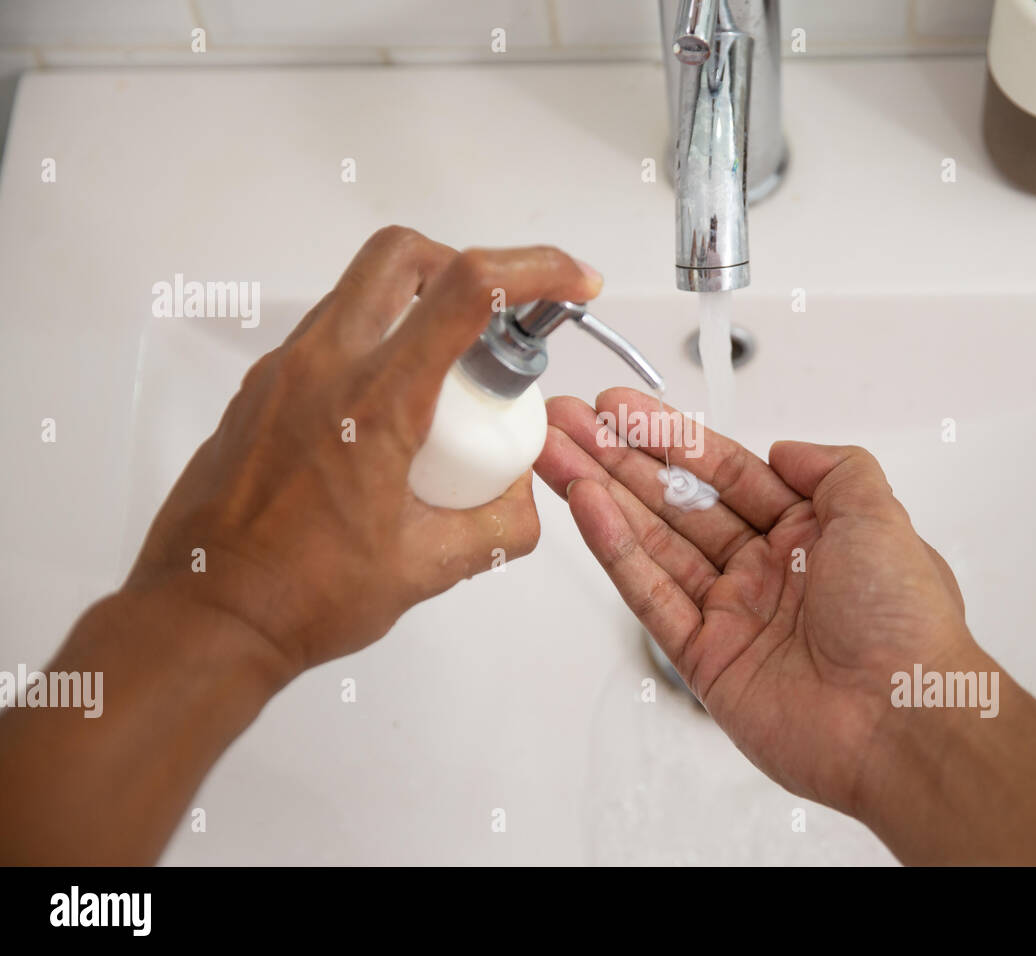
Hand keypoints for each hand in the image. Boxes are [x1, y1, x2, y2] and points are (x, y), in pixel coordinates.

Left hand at [124, 227, 602, 677]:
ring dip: (415, 313)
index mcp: (375, 401)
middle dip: (464, 268)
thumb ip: (499, 525)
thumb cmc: (299, 596)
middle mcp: (322, 367)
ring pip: (360, 294)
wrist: (205, 619)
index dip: (536, 269)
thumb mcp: (428, 567)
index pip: (469, 290)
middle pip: (402, 254)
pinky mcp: (260, 392)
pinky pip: (328, 339)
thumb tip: (524, 495)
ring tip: (441, 390)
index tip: (572, 282)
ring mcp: (282, 373)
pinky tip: (387, 424)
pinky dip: (373, 352)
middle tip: (491, 325)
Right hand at [536, 387, 975, 820]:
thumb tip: (787, 446)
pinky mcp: (705, 660)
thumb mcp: (880, 514)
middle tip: (568, 422)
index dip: (670, 437)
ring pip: (653, 542)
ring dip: (603, 495)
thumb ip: (832, 468)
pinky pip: (651, 594)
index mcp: (809, 533)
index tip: (622, 409)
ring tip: (556, 455)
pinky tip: (587, 507)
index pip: (726, 470)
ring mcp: (731, 614)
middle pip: (678, 501)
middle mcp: (767, 570)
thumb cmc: (904, 621)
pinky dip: (616, 551)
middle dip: (620, 459)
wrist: (901, 721)